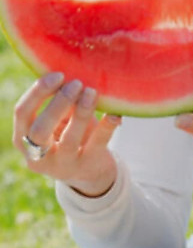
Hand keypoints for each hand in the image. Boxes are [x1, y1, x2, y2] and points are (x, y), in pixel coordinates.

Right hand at [12, 72, 120, 195]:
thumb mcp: (62, 122)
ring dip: (81, 113)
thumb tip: (72, 79)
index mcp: (23, 139)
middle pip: (39, 130)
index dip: (37, 92)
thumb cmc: (73, 137)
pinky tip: (114, 113)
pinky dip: (107, 126)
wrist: (92, 173)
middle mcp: (38, 156)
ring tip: (92, 93)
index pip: (22, 113)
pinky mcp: (88, 167)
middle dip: (58, 104)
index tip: (58, 75)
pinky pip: (98, 144)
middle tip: (77, 84)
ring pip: (69, 139)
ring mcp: (63, 165)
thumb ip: (62, 105)